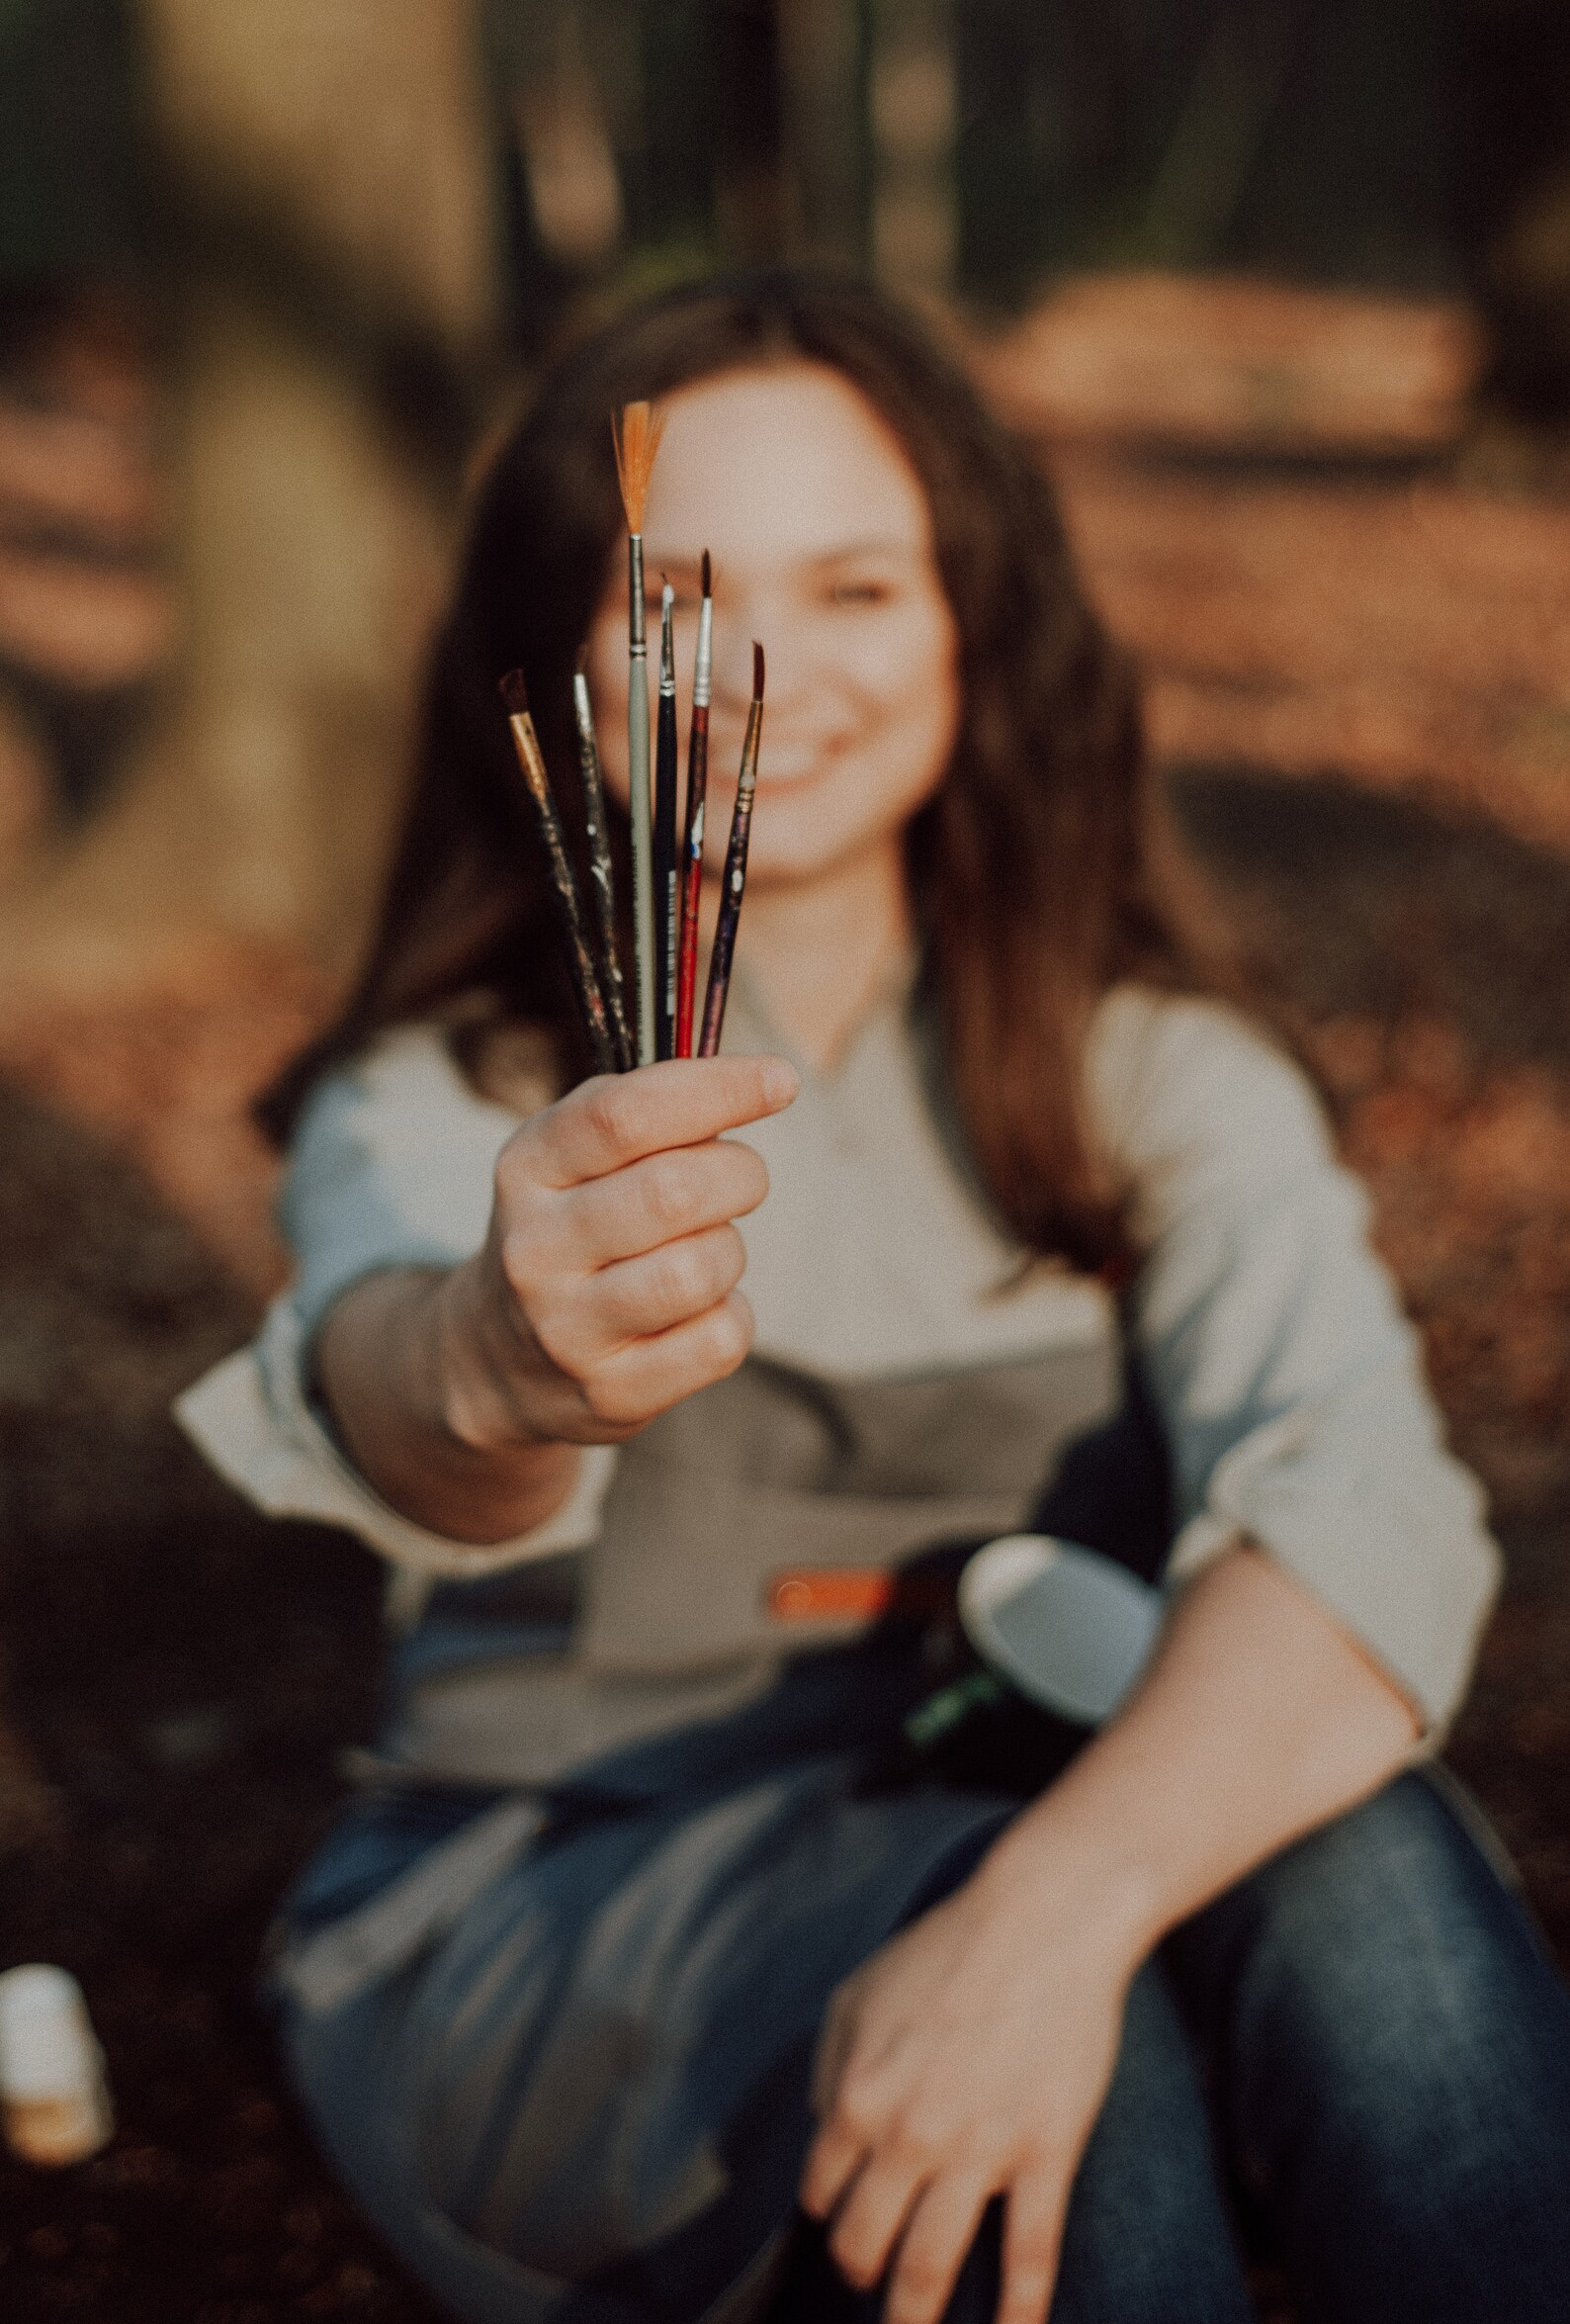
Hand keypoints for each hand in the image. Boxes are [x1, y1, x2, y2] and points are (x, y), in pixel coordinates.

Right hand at [435, 1055, 796, 1451]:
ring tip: (705, 1249)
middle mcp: (536, 1249)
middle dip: (739, 1174)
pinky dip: (731, 1315)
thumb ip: (646, 1111)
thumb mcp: (573, 1158)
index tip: (781, 1081)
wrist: (498, 1360)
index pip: (624, 1115)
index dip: (717, 1089)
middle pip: (674, 1193)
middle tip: (741, 1178)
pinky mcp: (611, 1393)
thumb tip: (763, 1081)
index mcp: (527, 1169)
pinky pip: (718, 1341)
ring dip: (729, 1249)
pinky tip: (700, 1310)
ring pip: (701, 1270)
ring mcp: (568, 1329)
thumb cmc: (572, 1228)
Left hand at [800, 1856, 1138, 2323]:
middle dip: (864, 2279)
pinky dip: (1019, 2313)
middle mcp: (907, 2136)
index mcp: (856, 2096)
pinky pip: (1029, 2255)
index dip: (831, 2218)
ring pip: (931, 2268)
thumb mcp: (857, 1993)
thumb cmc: (947, 1948)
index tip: (848, 2229)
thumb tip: (820, 2129)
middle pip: (868, 2245)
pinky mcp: (1044, 2154)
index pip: (823, 2194)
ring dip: (916, 2317)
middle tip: (875, 2290)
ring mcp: (977, 2151)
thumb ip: (827, 2065)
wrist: (1042, 1920)